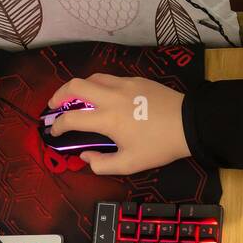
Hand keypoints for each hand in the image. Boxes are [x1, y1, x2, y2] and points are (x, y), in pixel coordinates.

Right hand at [47, 74, 190, 175]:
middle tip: (54, 106)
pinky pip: (110, 78)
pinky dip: (99, 85)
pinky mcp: (137, 79)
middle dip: (59, 95)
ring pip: (92, 78)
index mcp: (107, 119)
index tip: (53, 132)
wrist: (189, 124)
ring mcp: (124, 84)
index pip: (71, 118)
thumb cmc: (158, 146)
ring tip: (76, 98)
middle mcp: (111, 97)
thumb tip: (85, 156)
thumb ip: (102, 164)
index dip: (57, 126)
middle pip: (75, 85)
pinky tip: (103, 96)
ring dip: (79, 87)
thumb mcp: (129, 165)